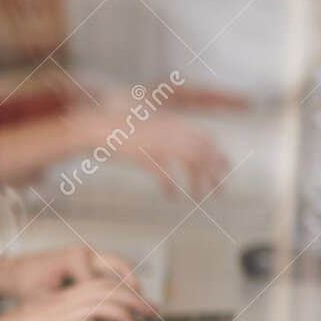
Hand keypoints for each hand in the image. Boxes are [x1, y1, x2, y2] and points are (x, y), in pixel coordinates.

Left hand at [0, 245, 136, 301]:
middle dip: (136, 291)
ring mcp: (86, 254)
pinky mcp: (86, 260)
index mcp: (75, 260)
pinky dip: (120, 285)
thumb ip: (70, 314)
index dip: (117, 307)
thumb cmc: (26, 286)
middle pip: (120, 269)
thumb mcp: (45, 303)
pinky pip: (108, 271)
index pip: (104, 286)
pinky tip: (126, 303)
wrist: (13, 271)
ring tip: (143, 307)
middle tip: (150, 310)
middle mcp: (84, 253)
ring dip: (131, 287)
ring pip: (118, 268)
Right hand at [0, 277, 154, 320]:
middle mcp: (63, 302)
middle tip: (151, 312)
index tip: (142, 304)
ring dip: (122, 315)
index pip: (100, 284)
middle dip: (134, 300)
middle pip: (106, 290)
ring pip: (100, 305)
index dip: (125, 291)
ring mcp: (59, 316)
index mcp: (62, 297)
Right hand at [69, 107, 228, 199]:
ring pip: (190, 163)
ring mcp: (158, 143)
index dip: (217, 154)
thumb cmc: (118, 123)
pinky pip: (165, 173)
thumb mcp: (147, 123)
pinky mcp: (144, 155)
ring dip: (199, 182)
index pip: (206, 138)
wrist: (96, 123)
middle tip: (219, 190)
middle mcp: (171, 131)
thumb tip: (180, 146)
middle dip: (215, 172)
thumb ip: (165, 132)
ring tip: (201, 197)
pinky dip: (171, 186)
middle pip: (204, 152)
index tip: (224, 168)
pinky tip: (172, 196)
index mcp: (173, 123)